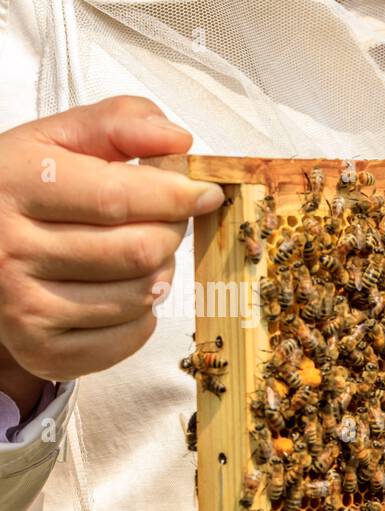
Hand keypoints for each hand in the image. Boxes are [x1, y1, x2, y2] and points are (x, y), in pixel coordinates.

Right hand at [0, 95, 224, 415]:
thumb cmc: (28, 191)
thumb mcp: (59, 141)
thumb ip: (120, 124)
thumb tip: (177, 139)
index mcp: (16, 185)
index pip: (118, 197)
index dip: (175, 195)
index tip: (205, 193)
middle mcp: (11, 249)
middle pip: (140, 250)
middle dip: (169, 233)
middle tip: (163, 223)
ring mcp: (24, 307)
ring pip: (140, 296)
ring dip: (157, 275)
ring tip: (133, 256)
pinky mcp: (42, 351)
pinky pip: (130, 338)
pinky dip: (143, 317)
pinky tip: (118, 293)